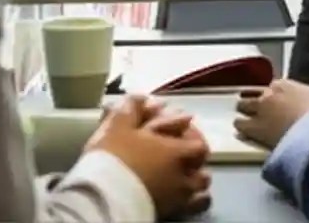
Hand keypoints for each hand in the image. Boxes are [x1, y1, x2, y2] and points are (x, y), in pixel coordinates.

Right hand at [85, 95, 211, 218]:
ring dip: (195, 178)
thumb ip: (132, 108)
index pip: (198, 142)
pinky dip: (193, 200)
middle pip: (203, 166)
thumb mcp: (118, 124)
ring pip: (202, 188)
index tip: (178, 128)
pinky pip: (194, 207)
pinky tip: (181, 195)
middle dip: (195, 157)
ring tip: (182, 173)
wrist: (105, 194)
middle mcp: (183, 175)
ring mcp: (179, 197)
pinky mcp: (171, 212)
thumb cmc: (114, 156)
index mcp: (176, 151)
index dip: (191, 134)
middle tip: (179, 150)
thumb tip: (145, 97)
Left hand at [233, 78, 308, 149]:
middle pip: (250, 95)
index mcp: (285, 86)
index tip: (276, 101)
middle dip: (251, 103)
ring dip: (243, 114)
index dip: (274, 96)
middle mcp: (268, 96)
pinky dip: (242, 131)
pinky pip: (241, 128)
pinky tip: (242, 135)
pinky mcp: (255, 131)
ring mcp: (260, 112)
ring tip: (244, 122)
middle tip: (253, 110)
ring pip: (242, 108)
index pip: (272, 87)